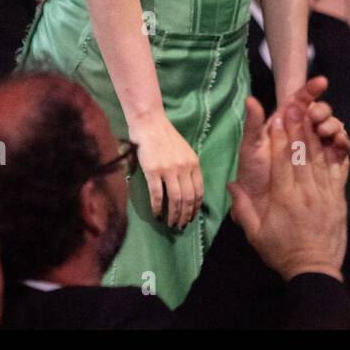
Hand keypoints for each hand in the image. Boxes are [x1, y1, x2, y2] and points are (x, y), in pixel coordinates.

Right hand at [129, 112, 202, 227]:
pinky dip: (158, 208)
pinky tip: (157, 215)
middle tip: (180, 225)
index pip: (199, 191)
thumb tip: (189, 190)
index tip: (192, 217)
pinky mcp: (152, 171)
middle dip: (185, 215)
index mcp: (194, 163)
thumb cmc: (166, 137)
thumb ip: (189, 168)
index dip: (196, 207)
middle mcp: (184, 168)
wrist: (150, 123)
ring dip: (173, 215)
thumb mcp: (185, 151)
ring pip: (175, 199)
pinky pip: (157, 195)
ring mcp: (168, 170)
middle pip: (188, 199)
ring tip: (170, 223)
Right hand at [228, 101, 348, 280]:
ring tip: (313, 113)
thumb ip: (243, 208)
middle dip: (297, 127)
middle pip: (301, 153)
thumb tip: (231, 185)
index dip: (279, 137)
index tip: (276, 117)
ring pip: (319, 158)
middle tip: (294, 106)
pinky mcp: (338, 197)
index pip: (281, 160)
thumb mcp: (256, 234)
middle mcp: (305, 191)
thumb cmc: (282, 252)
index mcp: (284, 197)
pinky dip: (336, 152)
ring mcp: (324, 193)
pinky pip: (338, 170)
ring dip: (315, 134)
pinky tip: (334, 136)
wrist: (314, 270)